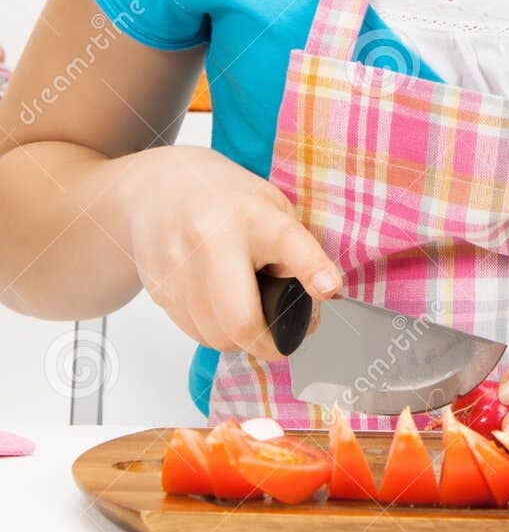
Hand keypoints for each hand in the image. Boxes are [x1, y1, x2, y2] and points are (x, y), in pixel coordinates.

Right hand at [119, 144, 342, 363]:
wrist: (157, 188)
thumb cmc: (223, 198)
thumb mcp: (270, 204)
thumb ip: (293, 247)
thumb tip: (314, 296)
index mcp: (251, 215)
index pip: (286, 242)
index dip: (311, 267)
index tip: (328, 287)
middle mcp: (212, 240)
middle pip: (240, 319)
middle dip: (268, 343)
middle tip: (281, 342)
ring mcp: (179, 268)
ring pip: (216, 336)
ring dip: (239, 339)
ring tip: (247, 312)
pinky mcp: (159, 290)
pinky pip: (194, 333)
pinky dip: (213, 331)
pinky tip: (219, 308)